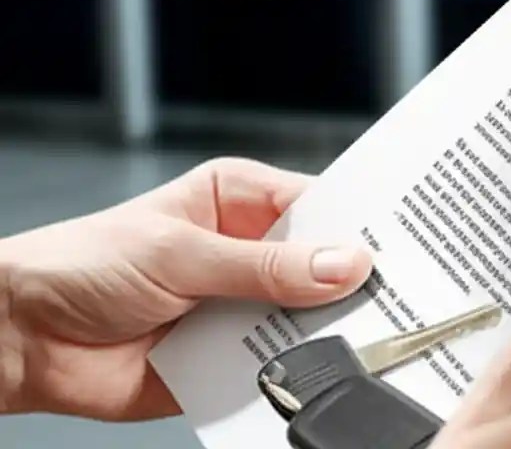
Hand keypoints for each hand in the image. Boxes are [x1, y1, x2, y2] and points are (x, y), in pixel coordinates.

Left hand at [0, 158, 372, 420]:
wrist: (21, 340)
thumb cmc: (82, 266)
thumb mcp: (180, 252)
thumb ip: (264, 266)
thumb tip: (346, 265)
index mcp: (241, 199)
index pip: (321, 206)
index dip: (362, 224)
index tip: (407, 243)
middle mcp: (250, 251)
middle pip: (324, 267)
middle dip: (354, 284)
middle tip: (397, 296)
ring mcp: (242, 306)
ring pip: (307, 320)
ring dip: (326, 332)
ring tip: (363, 338)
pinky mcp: (230, 358)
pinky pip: (276, 366)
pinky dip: (293, 374)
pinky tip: (315, 375)